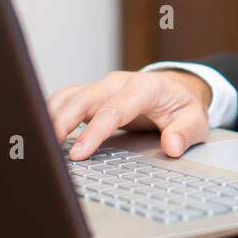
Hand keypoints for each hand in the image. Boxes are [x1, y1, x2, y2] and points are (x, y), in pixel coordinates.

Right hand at [47, 70, 212, 159]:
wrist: (180, 88)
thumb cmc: (184, 105)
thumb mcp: (197, 120)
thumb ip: (185, 133)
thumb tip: (171, 147)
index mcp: (144, 88)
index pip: (113, 109)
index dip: (93, 132)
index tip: (78, 153)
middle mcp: (120, 83)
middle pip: (83, 99)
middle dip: (61, 122)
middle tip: (47, 150)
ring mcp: (104, 87)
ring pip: (69, 96)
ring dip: (51, 116)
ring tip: (40, 144)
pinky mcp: (94, 94)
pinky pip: (67, 99)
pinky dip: (53, 113)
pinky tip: (46, 134)